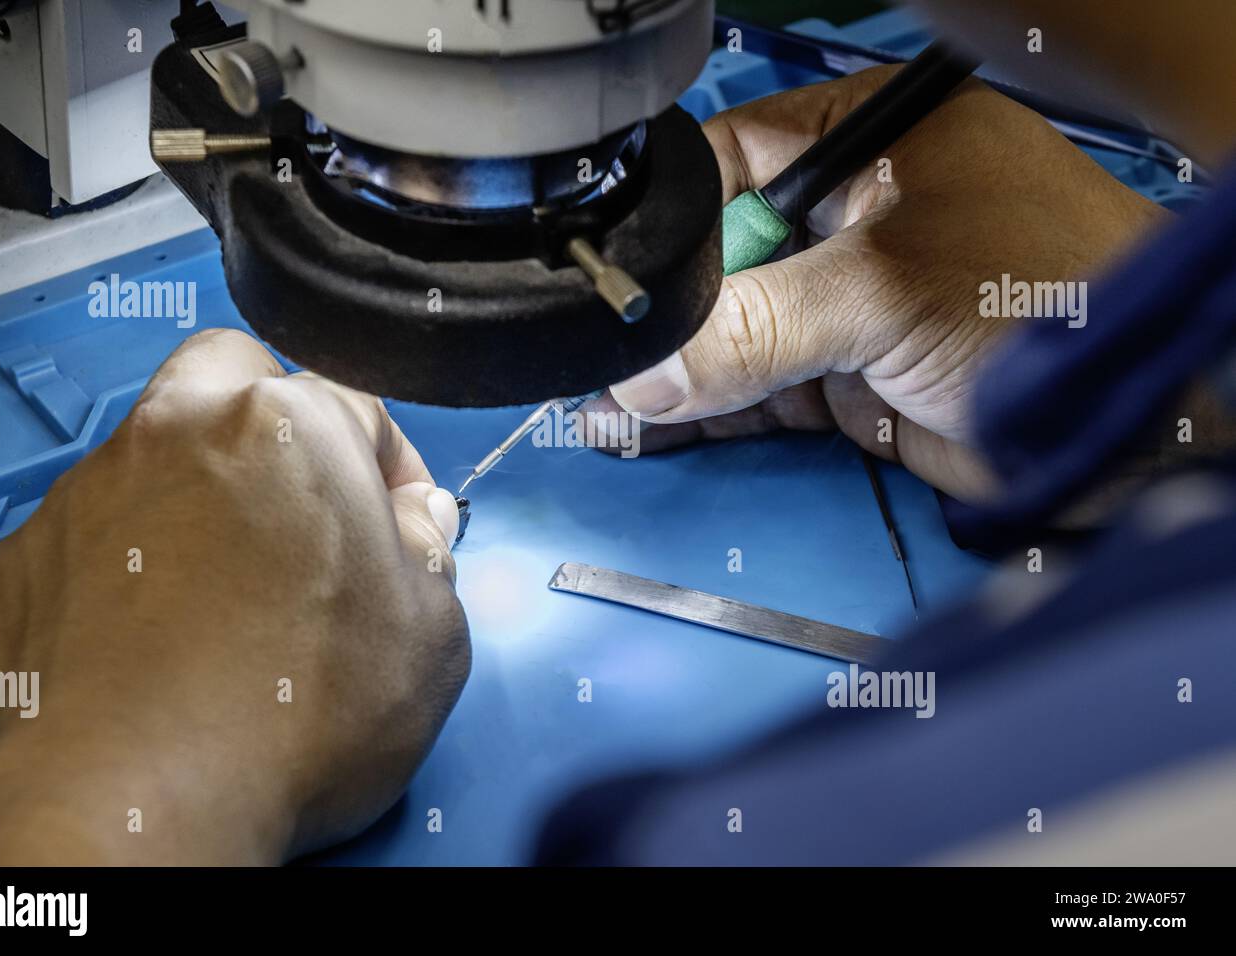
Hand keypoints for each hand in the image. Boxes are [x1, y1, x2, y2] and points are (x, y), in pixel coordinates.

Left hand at [0, 329, 469, 863]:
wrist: (135, 807)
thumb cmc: (292, 720)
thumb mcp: (432, 639)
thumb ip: (432, 554)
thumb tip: (414, 522)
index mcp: (291, 430)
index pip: (360, 405)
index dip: (392, 468)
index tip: (399, 524)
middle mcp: (180, 432)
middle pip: (235, 375)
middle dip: (276, 420)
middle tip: (303, 503)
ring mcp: (92, 490)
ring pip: (157, 447)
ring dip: (199, 487)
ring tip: (228, 585)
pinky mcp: (26, 557)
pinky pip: (94, 528)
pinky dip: (130, 557)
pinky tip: (157, 631)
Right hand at [601, 67, 1167, 502]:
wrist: (1135, 423)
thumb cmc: (1055, 301)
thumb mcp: (885, 290)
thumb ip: (756, 328)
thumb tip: (647, 370)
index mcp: (863, 144)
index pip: (726, 165)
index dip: (667, 227)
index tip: (617, 290)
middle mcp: (849, 215)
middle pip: (723, 258)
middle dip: (668, 318)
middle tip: (606, 365)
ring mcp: (848, 299)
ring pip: (736, 334)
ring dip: (680, 375)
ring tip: (611, 409)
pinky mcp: (852, 374)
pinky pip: (761, 388)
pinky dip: (713, 413)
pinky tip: (658, 428)